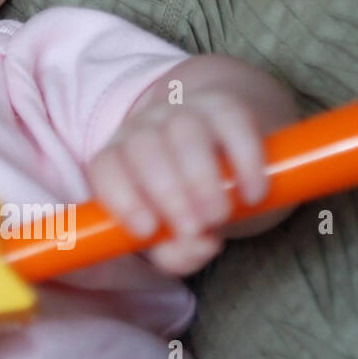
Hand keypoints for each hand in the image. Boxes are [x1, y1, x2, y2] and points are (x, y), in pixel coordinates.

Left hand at [84, 90, 271, 275]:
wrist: (230, 146)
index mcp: (120, 158)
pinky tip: (252, 194)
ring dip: (201, 178)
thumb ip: (177, 251)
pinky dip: (244, 160)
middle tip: (193, 228)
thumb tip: (195, 247)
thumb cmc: (191, 202)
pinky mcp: (227, 106)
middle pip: (143, 147)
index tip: (146, 230)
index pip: (105, 167)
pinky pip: (232, 122)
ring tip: (218, 215)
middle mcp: (145, 129)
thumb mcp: (178, 233)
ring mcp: (185, 112)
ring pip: (184, 131)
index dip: (121, 198)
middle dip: (167, 193)